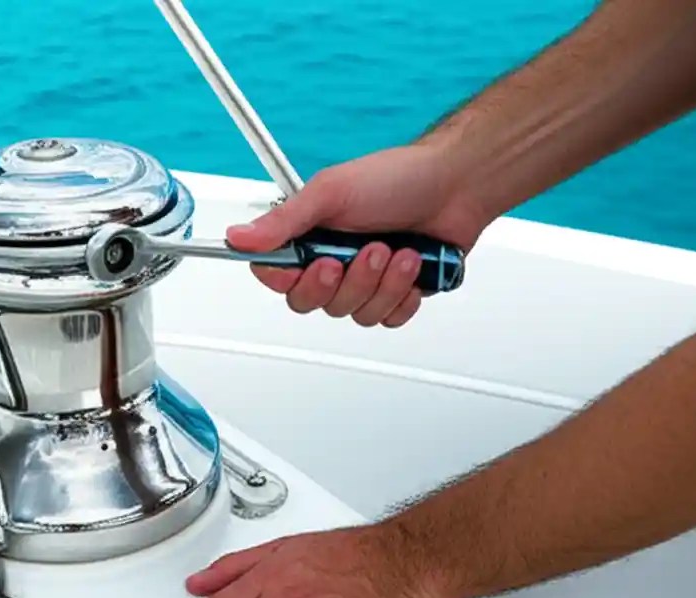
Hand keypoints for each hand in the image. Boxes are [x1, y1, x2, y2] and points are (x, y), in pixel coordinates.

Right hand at [228, 143, 488, 326]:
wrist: (456, 186)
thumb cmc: (397, 179)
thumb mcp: (330, 192)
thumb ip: (283, 220)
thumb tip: (238, 236)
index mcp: (307, 236)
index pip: (274, 275)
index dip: (291, 279)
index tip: (318, 264)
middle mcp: (330, 260)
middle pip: (312, 302)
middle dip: (349, 279)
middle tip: (370, 249)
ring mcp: (362, 280)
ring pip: (352, 312)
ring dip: (382, 283)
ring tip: (401, 251)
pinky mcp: (392, 294)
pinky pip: (385, 319)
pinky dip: (402, 297)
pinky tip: (413, 270)